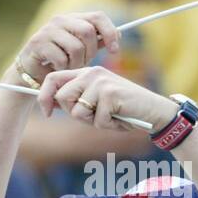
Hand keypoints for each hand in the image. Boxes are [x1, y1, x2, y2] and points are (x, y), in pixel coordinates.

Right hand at [10, 13, 120, 87]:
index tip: (114, 50)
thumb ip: (97, 41)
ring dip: (76, 63)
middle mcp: (60, 20)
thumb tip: (118, 34)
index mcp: (73, 18)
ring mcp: (48, 30)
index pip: (98, 16)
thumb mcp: (83, 51)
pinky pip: (61, 59)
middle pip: (88, 32)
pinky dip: (63, 68)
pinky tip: (57, 69)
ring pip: (76, 48)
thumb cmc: (60, 60)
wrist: (32, 72)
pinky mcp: (38, 43)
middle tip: (84, 62)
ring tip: (69, 67)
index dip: (110, 32)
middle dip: (90, 52)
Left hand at [37, 66, 178, 132]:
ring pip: (78, 111)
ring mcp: (101, 83)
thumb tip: (49, 103)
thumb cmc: (123, 110)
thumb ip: (76, 100)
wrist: (153, 110)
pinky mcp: (110, 94)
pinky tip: (119, 117)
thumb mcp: (95, 102)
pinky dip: (108, 125)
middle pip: (63, 97)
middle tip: (95, 115)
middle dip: (75, 113)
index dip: (44, 96)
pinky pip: (97, 119)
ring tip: (109, 116)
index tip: (47, 112)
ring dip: (92, 121)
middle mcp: (91, 73)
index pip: (53, 78)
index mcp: (86, 73)